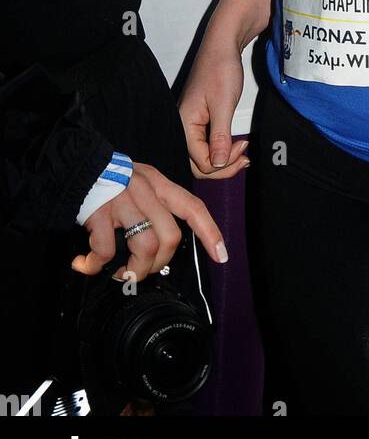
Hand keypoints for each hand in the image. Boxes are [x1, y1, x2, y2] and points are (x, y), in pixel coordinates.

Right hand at [72, 163, 227, 281]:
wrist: (78, 165)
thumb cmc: (112, 180)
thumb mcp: (142, 183)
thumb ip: (155, 208)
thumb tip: (162, 248)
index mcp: (160, 185)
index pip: (193, 208)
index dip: (210, 232)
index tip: (221, 255)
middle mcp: (146, 191)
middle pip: (171, 237)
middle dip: (159, 263)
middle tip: (142, 270)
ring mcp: (124, 201)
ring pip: (145, 246)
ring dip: (133, 270)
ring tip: (120, 273)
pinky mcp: (100, 212)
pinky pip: (106, 250)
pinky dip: (97, 264)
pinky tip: (90, 263)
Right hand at [180, 43, 248, 179]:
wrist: (222, 46)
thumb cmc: (221, 69)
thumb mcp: (223, 105)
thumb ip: (220, 137)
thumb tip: (217, 165)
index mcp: (185, 125)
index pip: (201, 162)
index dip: (224, 162)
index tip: (242, 147)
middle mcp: (184, 128)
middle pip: (199, 164)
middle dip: (222, 166)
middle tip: (244, 158)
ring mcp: (191, 124)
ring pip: (203, 156)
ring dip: (223, 159)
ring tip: (242, 153)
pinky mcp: (200, 120)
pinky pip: (207, 144)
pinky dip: (221, 148)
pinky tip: (234, 145)